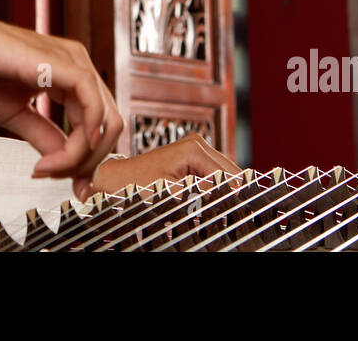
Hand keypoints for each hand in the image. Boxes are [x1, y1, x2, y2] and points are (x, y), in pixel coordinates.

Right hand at [0, 3, 123, 200]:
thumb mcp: (16, 115)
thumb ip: (45, 138)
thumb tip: (68, 167)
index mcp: (69, 75)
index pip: (99, 122)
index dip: (88, 160)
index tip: (64, 183)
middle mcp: (77, 64)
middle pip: (111, 123)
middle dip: (91, 162)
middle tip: (63, 182)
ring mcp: (71, 59)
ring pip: (106, 118)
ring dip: (82, 157)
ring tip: (47, 170)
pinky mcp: (59, 61)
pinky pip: (90, 104)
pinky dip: (80, 139)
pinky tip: (55, 158)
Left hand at [90, 133, 242, 199]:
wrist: (117, 179)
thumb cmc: (136, 185)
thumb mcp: (171, 194)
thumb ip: (201, 195)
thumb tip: (225, 198)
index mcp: (194, 149)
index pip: (227, 176)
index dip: (235, 196)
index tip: (240, 212)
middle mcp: (197, 143)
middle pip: (230, 172)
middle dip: (233, 193)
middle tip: (236, 214)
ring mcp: (195, 148)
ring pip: (224, 173)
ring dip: (226, 191)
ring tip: (227, 211)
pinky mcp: (192, 156)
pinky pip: (213, 173)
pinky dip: (217, 188)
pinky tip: (218, 203)